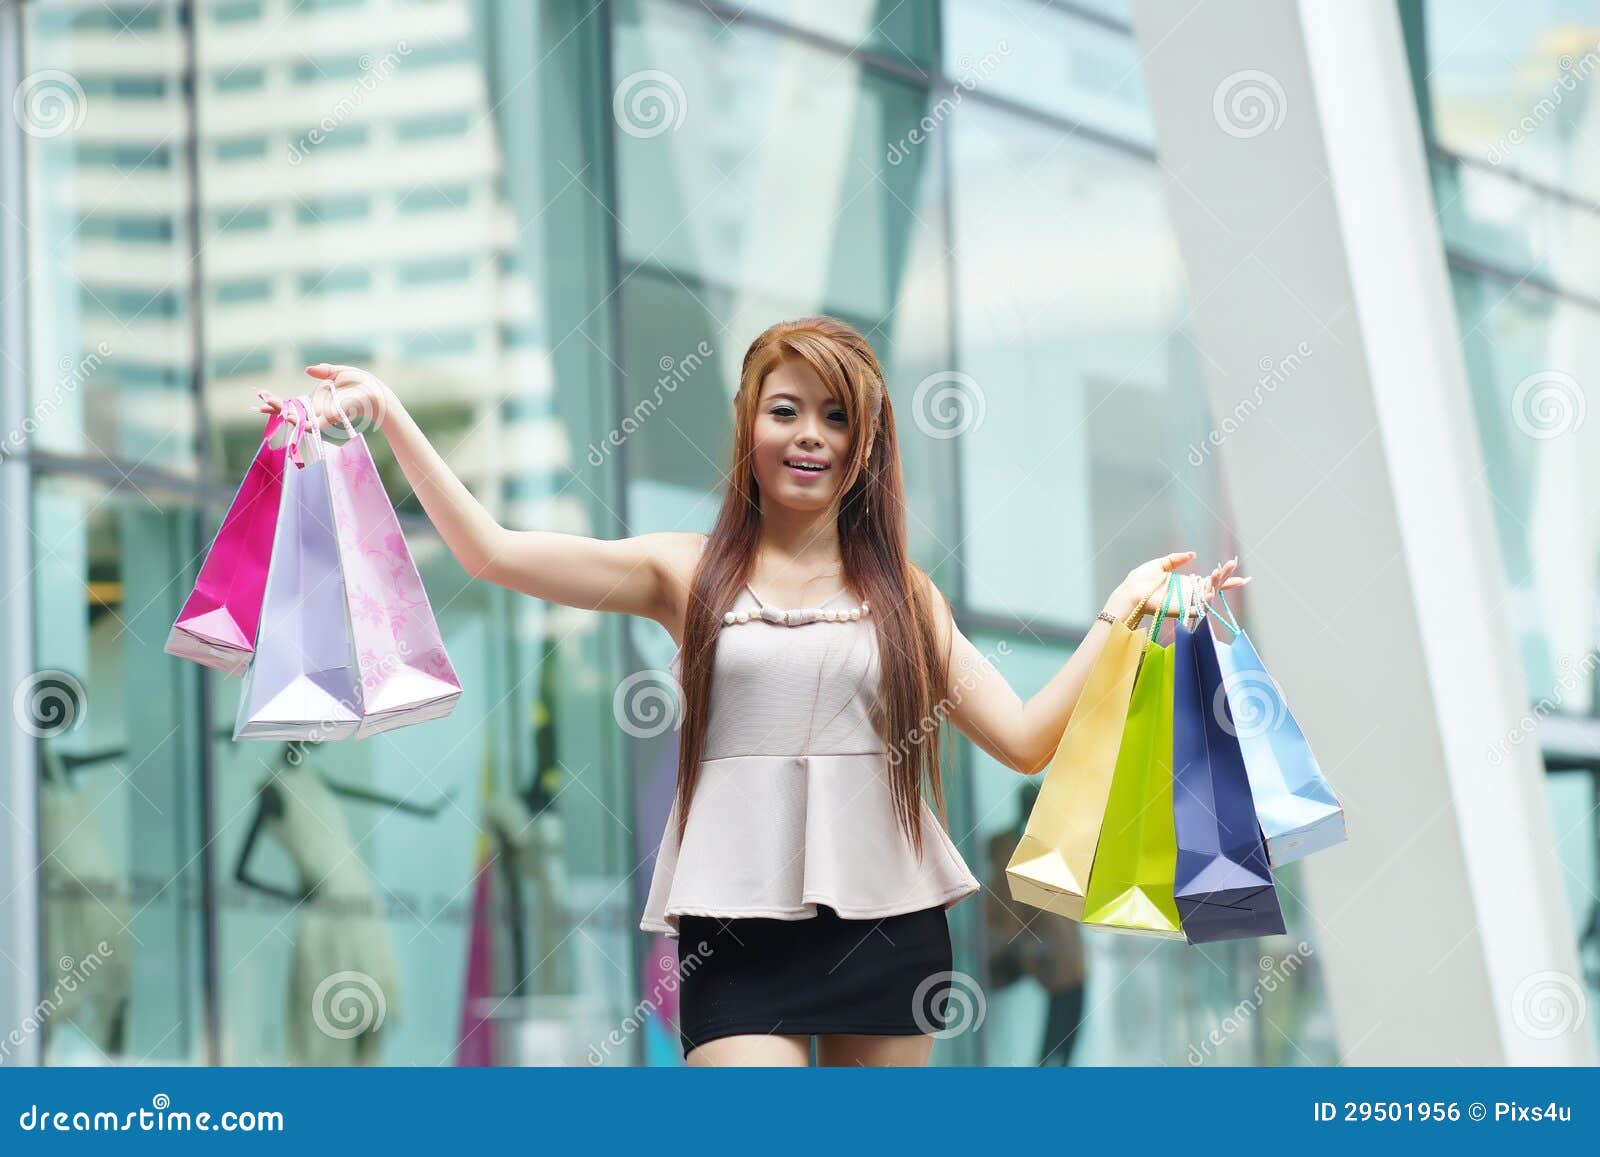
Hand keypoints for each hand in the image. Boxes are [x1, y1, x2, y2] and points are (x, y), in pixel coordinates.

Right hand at [251, 363, 394, 432]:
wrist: (377, 393)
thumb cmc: (361, 384)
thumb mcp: (339, 372)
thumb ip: (323, 371)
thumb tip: (307, 369)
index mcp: (317, 401)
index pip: (292, 403)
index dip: (277, 401)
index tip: (261, 396)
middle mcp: (317, 410)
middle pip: (291, 412)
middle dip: (274, 408)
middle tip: (258, 402)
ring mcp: (323, 416)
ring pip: (298, 418)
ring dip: (282, 413)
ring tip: (266, 405)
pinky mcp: (332, 418)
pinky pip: (313, 423)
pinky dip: (300, 421)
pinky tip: (287, 417)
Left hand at [1104, 552, 1250, 621]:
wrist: (1130, 591)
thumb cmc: (1141, 580)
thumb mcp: (1161, 564)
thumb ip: (1176, 559)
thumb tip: (1193, 554)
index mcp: (1187, 584)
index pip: (1210, 580)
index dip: (1224, 576)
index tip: (1235, 566)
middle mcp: (1190, 594)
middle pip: (1214, 587)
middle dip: (1225, 576)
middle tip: (1231, 564)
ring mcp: (1187, 603)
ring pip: (1209, 596)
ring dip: (1216, 584)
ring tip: (1220, 571)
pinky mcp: (1181, 611)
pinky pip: (1198, 609)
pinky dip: (1205, 601)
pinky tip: (1210, 592)